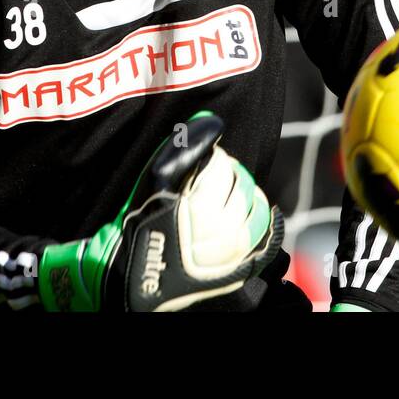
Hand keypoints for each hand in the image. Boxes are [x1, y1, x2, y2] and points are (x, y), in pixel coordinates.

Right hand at [38, 111, 282, 310]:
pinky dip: (259, 217)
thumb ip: (183, 149)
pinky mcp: (238, 265)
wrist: (136, 277)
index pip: (221, 164)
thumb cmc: (139, 224)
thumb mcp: (154, 182)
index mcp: (199, 205)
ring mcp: (233, 250)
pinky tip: (245, 213)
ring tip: (227, 195)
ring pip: (256, 206)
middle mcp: (221, 228)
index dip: (211, 158)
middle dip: (229, 174)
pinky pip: (263, 233)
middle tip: (212, 179)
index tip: (200, 164)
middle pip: (241, 183)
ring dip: (245, 194)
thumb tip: (210, 121)